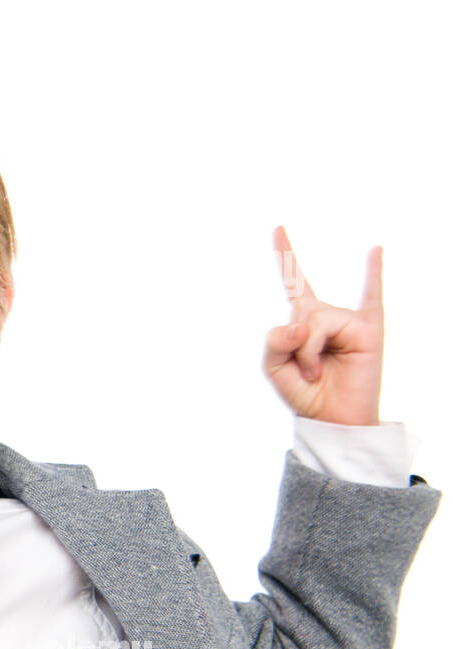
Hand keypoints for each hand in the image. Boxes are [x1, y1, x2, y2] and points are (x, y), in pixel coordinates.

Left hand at [262, 226, 382, 424]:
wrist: (333, 420)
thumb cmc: (305, 393)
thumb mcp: (273, 367)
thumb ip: (275, 340)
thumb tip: (304, 324)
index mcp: (303, 320)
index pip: (294, 282)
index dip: (285, 255)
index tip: (278, 228)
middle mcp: (327, 314)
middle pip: (298, 312)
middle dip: (294, 345)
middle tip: (307, 370)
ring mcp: (350, 320)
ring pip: (315, 322)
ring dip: (309, 353)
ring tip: (319, 371)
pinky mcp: (369, 329)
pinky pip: (371, 296)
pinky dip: (372, 272)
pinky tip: (374, 250)